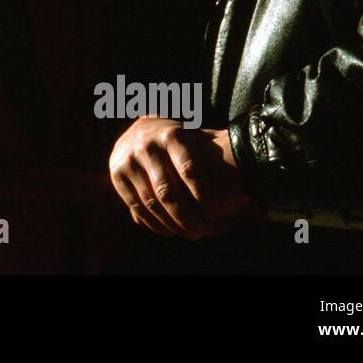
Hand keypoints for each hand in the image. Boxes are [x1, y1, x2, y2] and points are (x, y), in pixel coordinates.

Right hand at [108, 117, 250, 239]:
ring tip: (188, 233)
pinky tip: (169, 230)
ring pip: (151, 203)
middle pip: (168, 192)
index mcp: (172, 135)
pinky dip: (153, 223)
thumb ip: (218, 155)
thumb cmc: (181, 140)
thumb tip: (245, 180)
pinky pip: (136, 205)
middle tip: (202, 231)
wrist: (142, 129)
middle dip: (187, 217)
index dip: (204, 196)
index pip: (189, 171)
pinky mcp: (117, 174)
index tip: (216, 213)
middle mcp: (147, 145)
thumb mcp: (197, 137)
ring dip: (171, 224)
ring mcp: (128, 160)